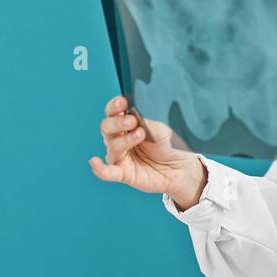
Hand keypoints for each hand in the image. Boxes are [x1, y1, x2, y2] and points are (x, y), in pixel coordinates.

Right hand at [89, 95, 205, 204]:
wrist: (181, 167)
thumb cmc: (168, 145)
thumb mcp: (159, 129)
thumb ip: (144, 123)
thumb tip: (131, 116)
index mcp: (126, 125)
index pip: (112, 113)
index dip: (114, 107)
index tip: (122, 102)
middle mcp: (119, 139)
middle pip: (106, 128)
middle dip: (117, 122)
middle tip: (132, 121)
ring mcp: (120, 157)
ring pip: (112, 146)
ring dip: (124, 140)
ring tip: (140, 135)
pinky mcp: (124, 173)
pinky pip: (108, 172)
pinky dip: (100, 168)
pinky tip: (95, 162)